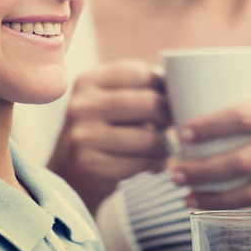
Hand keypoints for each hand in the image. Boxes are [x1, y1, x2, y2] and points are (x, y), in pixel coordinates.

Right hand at [46, 60, 170, 210]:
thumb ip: (138, 89)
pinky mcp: (91, 164)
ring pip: (148, 137)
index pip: (140, 73)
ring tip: (164, 148)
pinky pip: (141, 162)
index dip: (163, 86)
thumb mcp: (109, 102)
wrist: (68, 177)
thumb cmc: (102, 133)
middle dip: (168, 116)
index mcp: (89, 81)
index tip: (170, 99)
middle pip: (147, 102)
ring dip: (165, 146)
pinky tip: (152, 164)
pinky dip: (155, 165)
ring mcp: (84, 135)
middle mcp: (82, 105)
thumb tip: (182, 87)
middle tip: (172, 125)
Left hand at [171, 83, 250, 208]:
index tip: (181, 132)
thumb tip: (222, 115)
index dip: (208, 126)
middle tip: (173, 171)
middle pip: (241, 160)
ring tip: (187, 199)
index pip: (243, 116)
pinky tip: (219, 207)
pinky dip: (241, 206)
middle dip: (202, 170)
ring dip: (215, 198)